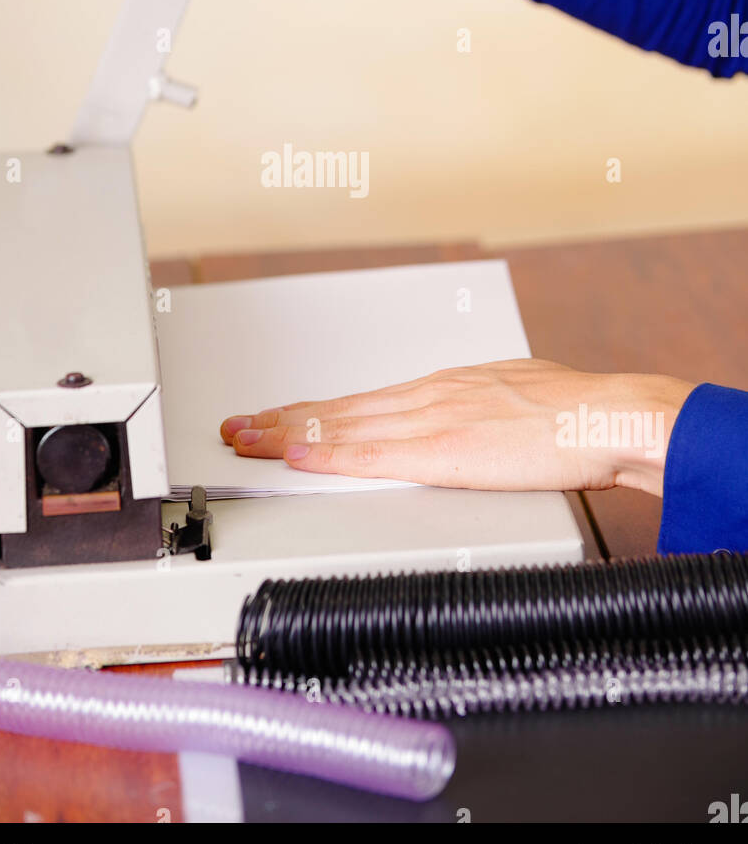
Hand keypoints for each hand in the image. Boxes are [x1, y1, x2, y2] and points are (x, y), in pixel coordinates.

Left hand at [220, 360, 695, 496]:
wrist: (608, 415)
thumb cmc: (575, 415)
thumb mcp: (513, 401)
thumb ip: (478, 417)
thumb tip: (468, 429)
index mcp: (445, 388)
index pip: (362, 402)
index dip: (314, 413)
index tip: (277, 419)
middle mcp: (429, 395)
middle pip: (340, 408)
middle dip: (282, 419)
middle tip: (236, 426)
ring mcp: (433, 418)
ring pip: (342, 424)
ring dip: (287, 433)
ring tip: (245, 439)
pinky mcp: (445, 449)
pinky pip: (372, 452)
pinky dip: (327, 453)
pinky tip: (296, 455)